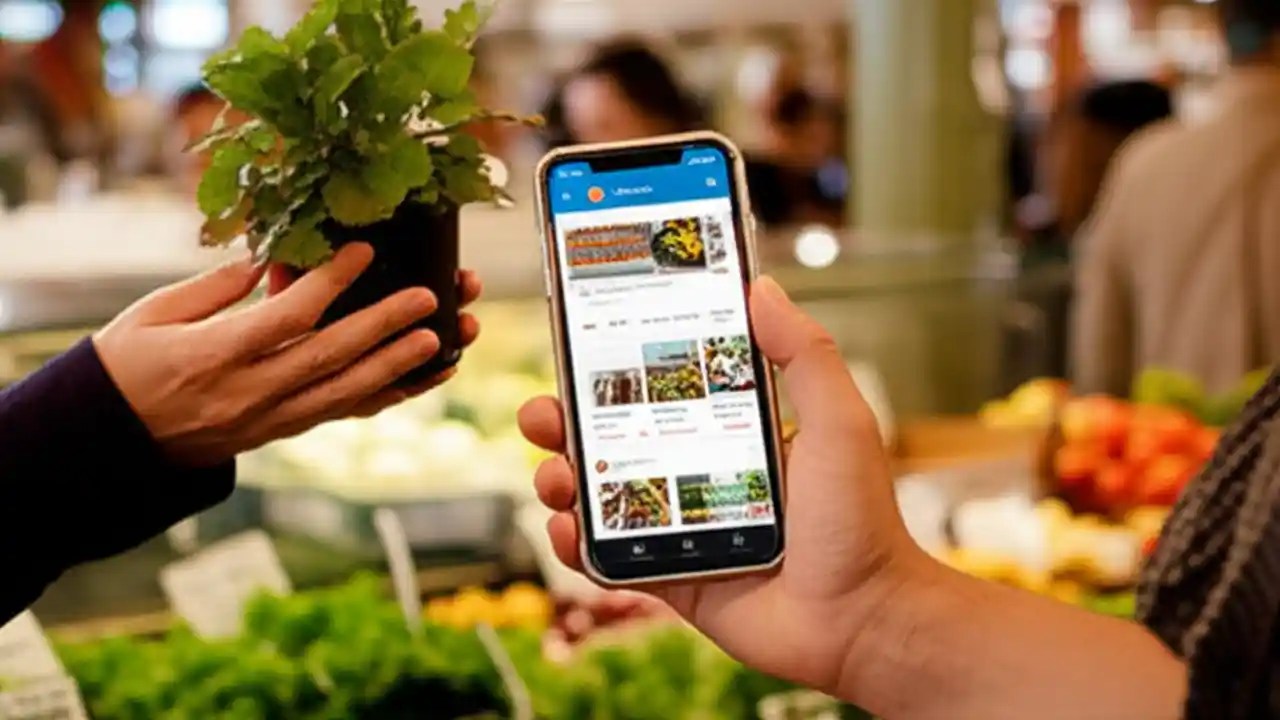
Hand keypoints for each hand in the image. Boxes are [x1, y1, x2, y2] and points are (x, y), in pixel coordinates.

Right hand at [94, 243, 482, 466]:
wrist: (113, 441)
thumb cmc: (127, 365)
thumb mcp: (153, 314)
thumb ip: (213, 287)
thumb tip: (265, 259)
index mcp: (213, 355)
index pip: (284, 318)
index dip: (328, 285)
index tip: (363, 253)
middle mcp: (248, 393)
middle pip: (328, 358)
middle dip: (382, 327)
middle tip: (427, 299)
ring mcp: (268, 418)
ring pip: (344, 394)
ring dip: (396, 367)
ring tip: (438, 341)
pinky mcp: (279, 431)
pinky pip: (339, 414)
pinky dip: (383, 397)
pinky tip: (418, 379)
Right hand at [518, 277, 928, 693]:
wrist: (862, 621)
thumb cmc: (861, 520)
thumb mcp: (838, 421)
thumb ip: (804, 354)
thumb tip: (763, 288)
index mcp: (732, 429)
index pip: (660, 385)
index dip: (615, 365)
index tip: (579, 339)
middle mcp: (698, 471)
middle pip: (612, 437)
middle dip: (566, 421)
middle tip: (543, 414)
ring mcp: (680, 525)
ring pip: (599, 494)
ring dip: (562, 479)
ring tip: (556, 477)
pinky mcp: (670, 576)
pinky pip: (608, 556)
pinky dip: (575, 544)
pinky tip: (567, 529)